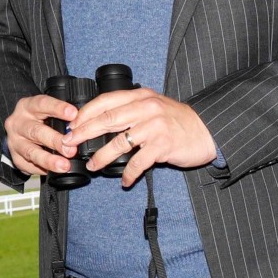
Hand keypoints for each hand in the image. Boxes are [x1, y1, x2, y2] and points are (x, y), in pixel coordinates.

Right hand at [4, 95, 78, 175]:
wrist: (19, 129)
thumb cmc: (40, 117)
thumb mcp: (48, 109)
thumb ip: (62, 113)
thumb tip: (84, 120)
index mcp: (27, 106)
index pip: (42, 104)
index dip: (58, 108)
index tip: (73, 114)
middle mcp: (18, 123)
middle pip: (36, 131)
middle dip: (55, 141)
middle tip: (71, 150)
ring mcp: (14, 141)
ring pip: (30, 151)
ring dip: (49, 160)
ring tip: (64, 166)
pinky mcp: (15, 157)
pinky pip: (27, 165)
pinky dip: (41, 169)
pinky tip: (53, 172)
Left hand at [64, 88, 217, 186]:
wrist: (208, 130)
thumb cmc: (179, 121)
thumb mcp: (155, 106)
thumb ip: (133, 108)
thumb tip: (100, 121)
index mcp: (142, 96)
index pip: (105, 101)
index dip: (84, 114)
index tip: (71, 126)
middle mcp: (147, 108)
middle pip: (106, 120)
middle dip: (83, 134)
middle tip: (69, 145)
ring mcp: (155, 126)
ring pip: (118, 143)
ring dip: (101, 157)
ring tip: (92, 165)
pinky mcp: (163, 145)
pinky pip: (138, 162)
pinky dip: (129, 174)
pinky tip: (125, 181)